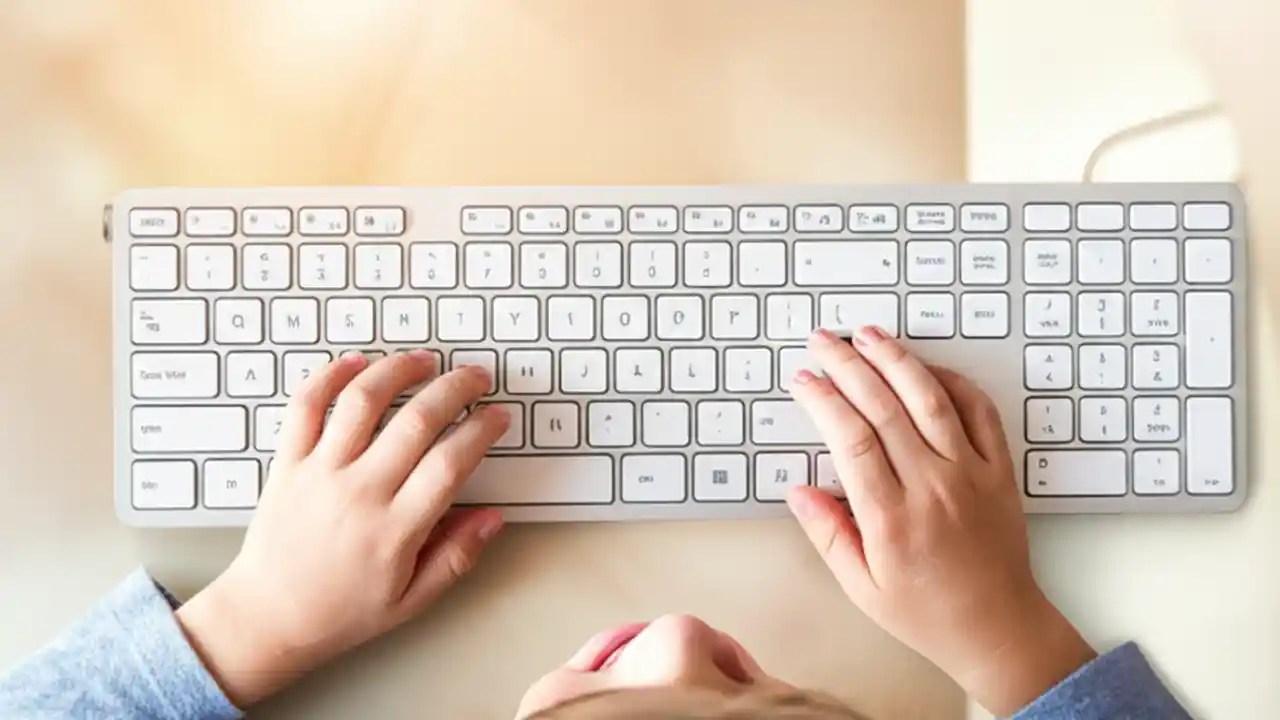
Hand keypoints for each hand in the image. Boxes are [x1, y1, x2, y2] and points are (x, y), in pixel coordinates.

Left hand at [176, 351, 508, 707]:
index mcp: (395, 530)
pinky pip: (306, 406)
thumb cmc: (339, 611)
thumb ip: (456, 557)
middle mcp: (359, 493)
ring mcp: (320, 473)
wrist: (268, 616)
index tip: (497, 417)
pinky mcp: (288, 462)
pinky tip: (357, 363)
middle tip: (475, 378)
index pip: (451, 462)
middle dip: (456, 388)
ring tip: (423, 360)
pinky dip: (329, 376)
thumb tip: (492, 519)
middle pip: (417, 421)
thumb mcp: (411, 600)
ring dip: (398, 370)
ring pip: (363, 401)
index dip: (482, 430)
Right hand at [785, 327, 1094, 715]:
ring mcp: (970, 475)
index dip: (823, 400)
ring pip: (930, 399)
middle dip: (848, 365)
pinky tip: (927, 367)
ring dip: (896, 359)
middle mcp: (932, 487)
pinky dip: (954, 382)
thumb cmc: (927, 614)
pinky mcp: (1000, 471)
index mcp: (892, 519)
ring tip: (868, 334)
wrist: (999, 628)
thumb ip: (828, 535)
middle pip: (884, 407)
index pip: (850, 439)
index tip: (804, 380)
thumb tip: (798, 491)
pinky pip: (979, 412)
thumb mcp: (862, 587)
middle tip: (824, 340)